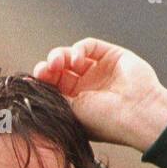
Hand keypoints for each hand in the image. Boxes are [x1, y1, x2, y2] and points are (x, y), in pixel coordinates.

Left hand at [31, 38, 166, 152]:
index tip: (33, 80)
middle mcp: (88, 87)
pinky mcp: (111, 55)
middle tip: (45, 70)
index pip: (52, 87)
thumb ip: (52, 96)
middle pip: (59, 70)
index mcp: (77, 105)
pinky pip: (88, 45)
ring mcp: (99, 71)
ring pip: (71, 56)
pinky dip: (78, 49)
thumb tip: (29, 84)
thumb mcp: (71, 112)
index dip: (41, 81)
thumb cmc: (105, 122)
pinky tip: (76, 59)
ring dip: (59, 56)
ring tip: (58, 63)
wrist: (137, 114)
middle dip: (49, 67)